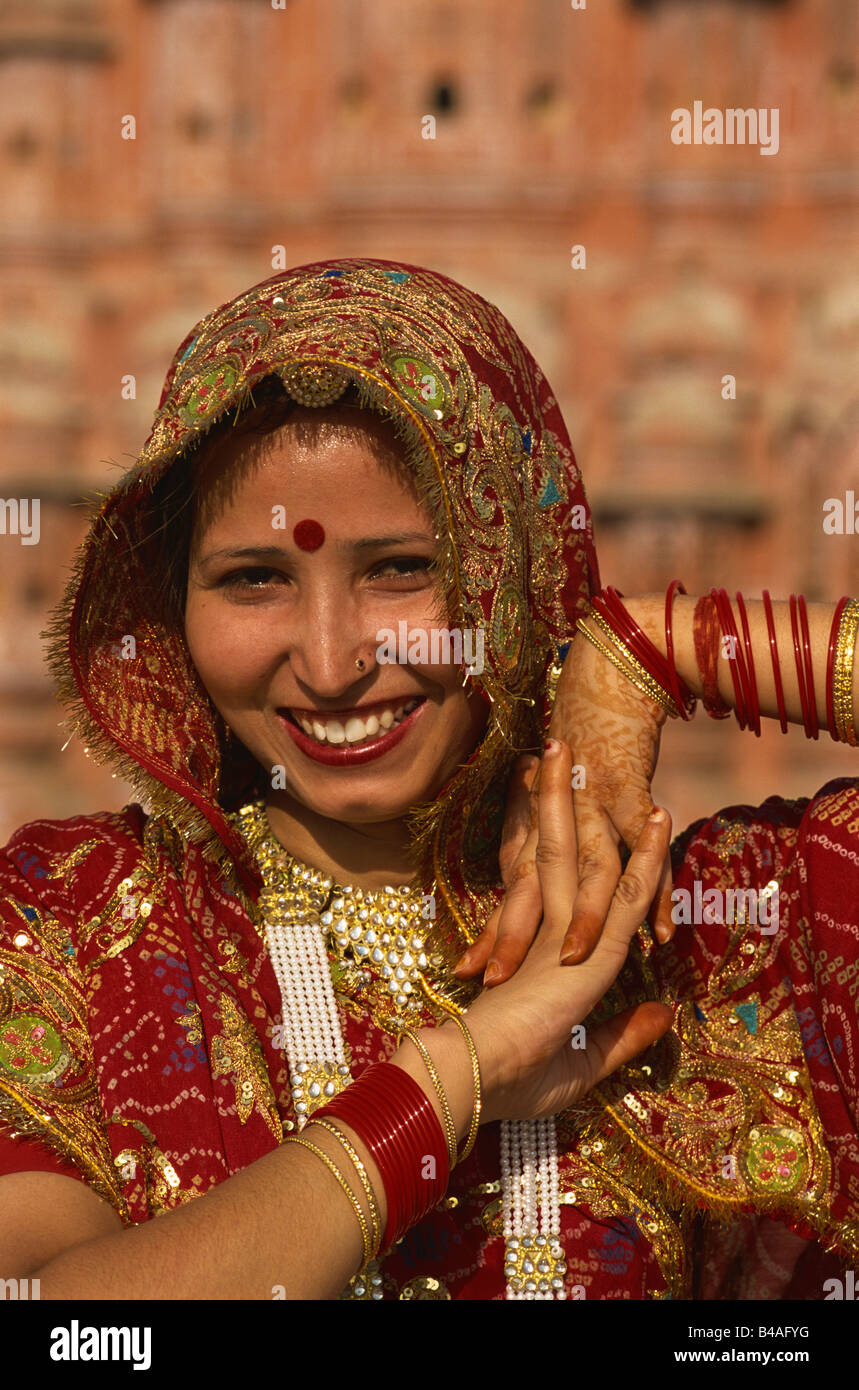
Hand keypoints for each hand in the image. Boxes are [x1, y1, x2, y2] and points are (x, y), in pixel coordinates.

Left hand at [455, 631, 674, 985]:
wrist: (609, 668)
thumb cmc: (586, 727)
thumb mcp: (562, 788)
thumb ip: (555, 831)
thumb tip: (554, 873)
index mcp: (538, 819)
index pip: (507, 886)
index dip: (489, 926)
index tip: (463, 968)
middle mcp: (557, 815)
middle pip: (529, 884)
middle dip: (510, 935)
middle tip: (486, 981)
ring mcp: (590, 801)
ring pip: (582, 870)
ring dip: (578, 916)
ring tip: (571, 962)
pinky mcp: (626, 786)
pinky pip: (642, 845)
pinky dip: (654, 888)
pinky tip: (661, 932)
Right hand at [458, 738, 672, 1122]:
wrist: (469, 1083)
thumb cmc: (511, 1084)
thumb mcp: (584, 1062)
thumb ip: (623, 1035)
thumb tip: (663, 1015)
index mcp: (543, 950)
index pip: (554, 883)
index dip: (551, 837)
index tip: (550, 797)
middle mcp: (550, 929)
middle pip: (555, 849)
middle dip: (546, 797)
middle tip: (547, 746)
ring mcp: (564, 931)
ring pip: (578, 850)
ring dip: (576, 797)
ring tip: (570, 743)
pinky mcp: (584, 945)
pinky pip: (624, 891)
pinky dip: (645, 853)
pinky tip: (657, 816)